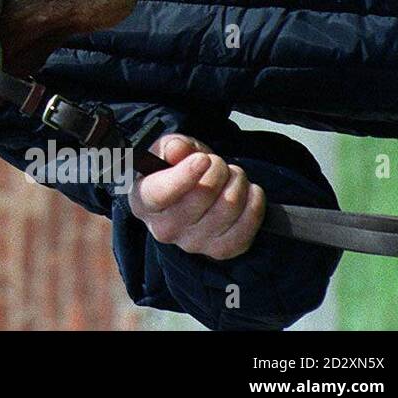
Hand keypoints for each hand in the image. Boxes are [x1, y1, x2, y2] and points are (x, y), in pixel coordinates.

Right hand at [129, 134, 265, 259]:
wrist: (191, 195)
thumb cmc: (176, 171)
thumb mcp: (168, 150)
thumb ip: (171, 146)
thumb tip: (177, 150)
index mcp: (143, 201)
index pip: (160, 194)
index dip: (184, 176)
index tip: (202, 159)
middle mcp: (164, 228)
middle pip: (203, 194)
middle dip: (218, 168)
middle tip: (217, 163)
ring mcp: (192, 243)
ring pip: (229, 206)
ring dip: (237, 182)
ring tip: (231, 176)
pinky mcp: (219, 250)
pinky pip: (247, 227)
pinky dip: (254, 203)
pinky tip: (248, 192)